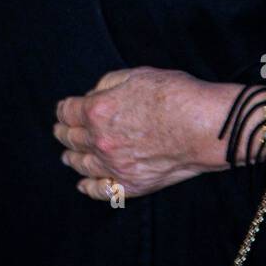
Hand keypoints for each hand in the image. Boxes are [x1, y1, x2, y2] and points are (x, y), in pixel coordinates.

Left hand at [54, 67, 231, 201]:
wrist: (205, 127)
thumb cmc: (177, 96)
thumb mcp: (137, 75)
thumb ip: (108, 84)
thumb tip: (95, 95)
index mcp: (98, 111)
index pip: (68, 111)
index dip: (63, 110)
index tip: (63, 110)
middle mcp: (101, 141)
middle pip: (72, 138)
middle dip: (63, 133)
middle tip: (60, 132)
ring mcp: (115, 166)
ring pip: (82, 165)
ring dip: (71, 158)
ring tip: (67, 156)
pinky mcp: (133, 184)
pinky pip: (102, 191)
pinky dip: (89, 188)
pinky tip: (83, 185)